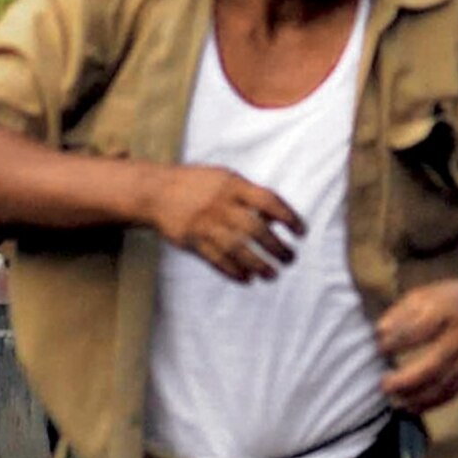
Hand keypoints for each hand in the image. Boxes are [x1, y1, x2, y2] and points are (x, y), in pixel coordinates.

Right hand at [146, 165, 302, 282]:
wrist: (156, 191)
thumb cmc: (197, 184)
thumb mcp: (224, 179)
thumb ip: (250, 195)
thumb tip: (278, 218)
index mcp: (232, 186)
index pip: (268, 201)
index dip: (288, 217)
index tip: (301, 232)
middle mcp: (220, 205)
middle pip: (255, 229)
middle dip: (276, 247)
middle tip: (290, 258)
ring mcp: (205, 224)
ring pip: (237, 249)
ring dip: (258, 264)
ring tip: (272, 274)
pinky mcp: (192, 241)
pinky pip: (216, 260)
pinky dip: (233, 271)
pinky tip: (247, 278)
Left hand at [376, 276, 457, 413]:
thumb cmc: (446, 301)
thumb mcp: (421, 296)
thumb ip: (399, 314)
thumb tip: (378, 335)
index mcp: (446, 312)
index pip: (419, 331)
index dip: (397, 342)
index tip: (378, 349)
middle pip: (435, 365)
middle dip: (407, 379)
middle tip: (384, 384)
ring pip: (444, 384)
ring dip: (417, 396)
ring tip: (395, 399)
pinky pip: (453, 392)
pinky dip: (431, 403)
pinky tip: (412, 406)